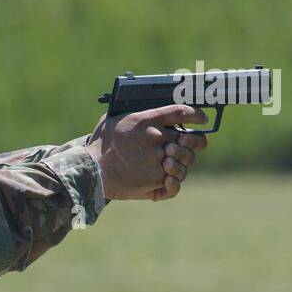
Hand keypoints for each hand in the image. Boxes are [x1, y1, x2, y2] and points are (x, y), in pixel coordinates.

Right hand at [85, 104, 209, 200]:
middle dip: (194, 142)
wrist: (89, 171)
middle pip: (191, 139)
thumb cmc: (98, 145)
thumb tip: (138, 108)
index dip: (197, 115)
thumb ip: (131, 114)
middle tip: (188, 144)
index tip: (202, 119)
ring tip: (170, 163)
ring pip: (186, 161)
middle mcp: (157, 140)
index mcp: (146, 121)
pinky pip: (175, 183)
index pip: (182, 112)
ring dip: (183, 162)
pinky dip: (175, 182)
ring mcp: (158, 162)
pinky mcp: (154, 183)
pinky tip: (169, 179)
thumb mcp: (112, 120)